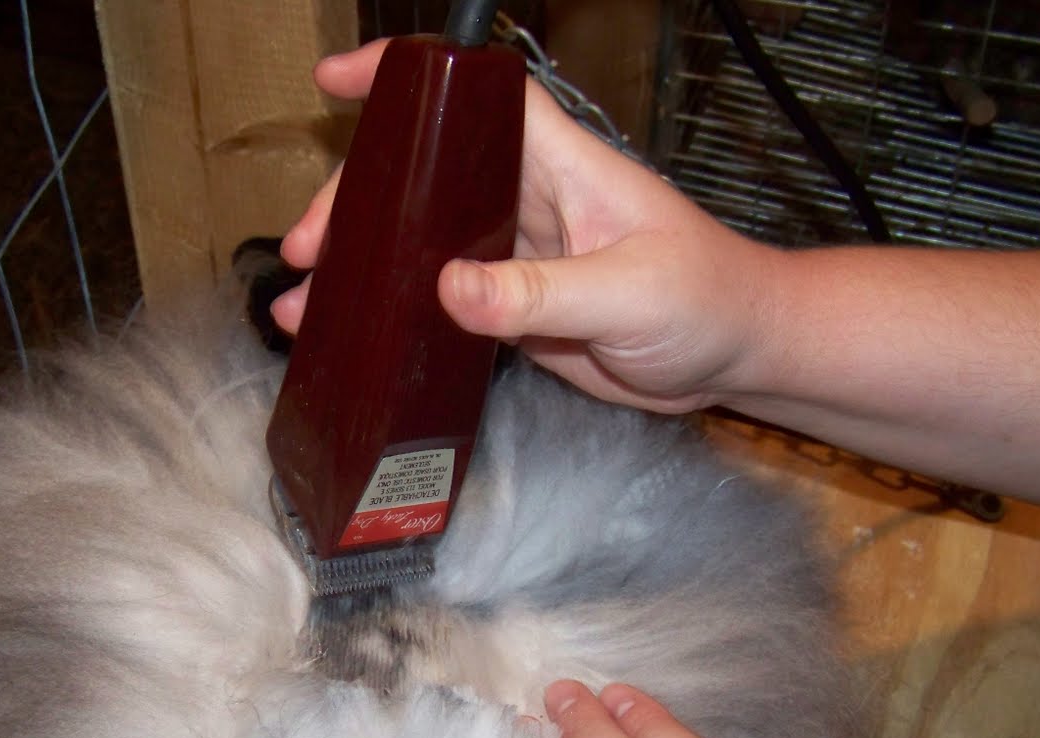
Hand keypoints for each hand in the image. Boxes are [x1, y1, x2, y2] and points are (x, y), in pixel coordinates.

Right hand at [271, 41, 784, 414]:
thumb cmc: (708, 299)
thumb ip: (539, 296)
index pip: (478, 98)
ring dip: (364, 269)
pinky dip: (394, 318)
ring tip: (303, 302)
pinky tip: (355, 339)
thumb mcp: (627, 293)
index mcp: (560, 167)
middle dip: (358, 203)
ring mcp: (517, 257)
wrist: (735, 356)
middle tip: (308, 248)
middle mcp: (529, 202)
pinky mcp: (515, 312)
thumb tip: (449, 290)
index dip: (408, 80)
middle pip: (424, 178)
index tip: (338, 79)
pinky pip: (440, 304)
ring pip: (421, 245)